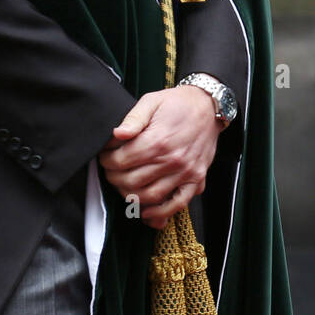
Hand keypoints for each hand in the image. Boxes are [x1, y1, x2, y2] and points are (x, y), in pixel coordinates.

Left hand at [99, 83, 220, 228]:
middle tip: (110, 170)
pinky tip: (146, 212)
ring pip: (150, 196)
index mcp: (158, 140)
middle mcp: (172, 160)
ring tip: (123, 185)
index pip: (121, 161)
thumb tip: (116, 134)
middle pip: (131, 181)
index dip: (107, 160)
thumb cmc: (178, 103)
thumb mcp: (152, 101)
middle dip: (114, 178)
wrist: (209, 106)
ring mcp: (185, 172)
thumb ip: (133, 119)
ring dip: (130, 195)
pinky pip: (178, 204)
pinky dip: (160, 213)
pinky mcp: (196, 179)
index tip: (105, 156)